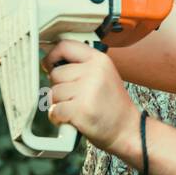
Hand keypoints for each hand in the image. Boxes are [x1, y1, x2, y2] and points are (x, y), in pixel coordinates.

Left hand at [42, 39, 140, 157]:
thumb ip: (81, 66)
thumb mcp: (103, 75)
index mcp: (99, 60)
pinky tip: (70, 119)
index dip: (51, 56)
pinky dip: (57, 117)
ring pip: (53, 93)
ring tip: (75, 108)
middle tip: (74, 97)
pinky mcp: (80, 109)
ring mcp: (88, 90)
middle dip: (59, 87)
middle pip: (55, 73)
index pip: (65, 46)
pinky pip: (54, 110)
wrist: (126, 128)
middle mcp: (94, 71)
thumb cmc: (111, 104)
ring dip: (58, 104)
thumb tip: (50, 62)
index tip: (49, 65)